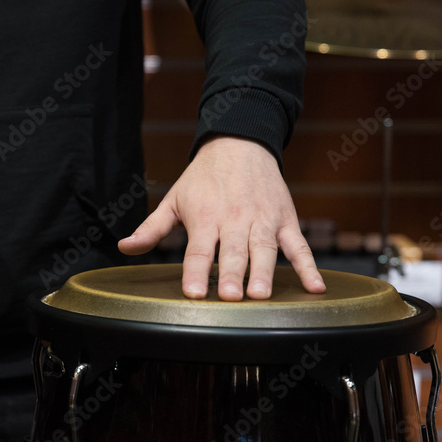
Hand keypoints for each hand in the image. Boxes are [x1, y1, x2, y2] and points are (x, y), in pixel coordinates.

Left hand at [118, 137, 324, 300]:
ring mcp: (263, 221)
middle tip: (229, 297)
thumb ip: (152, 229)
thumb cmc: (203, 178)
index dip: (194, 272)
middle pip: (232, 252)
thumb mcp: (173, 200)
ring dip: (263, 272)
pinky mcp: (285, 220)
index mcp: (205, 218)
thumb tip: (124, 248)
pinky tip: (316, 287)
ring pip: (264, 250)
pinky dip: (309, 266)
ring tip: (260, 295)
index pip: (197, 250)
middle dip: (231, 274)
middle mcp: (234, 220)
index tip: (192, 294)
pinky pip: (299, 246)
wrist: (240, 143)